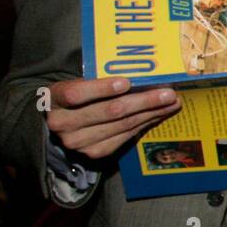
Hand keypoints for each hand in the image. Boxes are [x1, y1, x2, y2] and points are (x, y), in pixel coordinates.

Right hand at [45, 77, 181, 160]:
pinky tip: (160, 114)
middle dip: (143, 101)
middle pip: (109, 112)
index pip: (76, 94)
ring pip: (123, 125)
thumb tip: (141, 73)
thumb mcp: (76, 82)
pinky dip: (146, 123)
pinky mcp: (95, 152)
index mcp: (53, 99)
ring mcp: (79, 142)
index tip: (127, 82)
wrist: (60, 122)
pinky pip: (126, 136)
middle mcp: (63, 123)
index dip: (102, 88)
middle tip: (168, 93)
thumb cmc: (74, 95)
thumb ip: (98, 79)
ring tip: (172, 102)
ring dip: (152, 113)